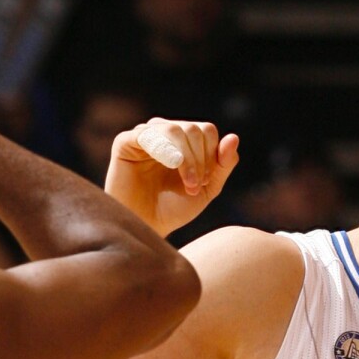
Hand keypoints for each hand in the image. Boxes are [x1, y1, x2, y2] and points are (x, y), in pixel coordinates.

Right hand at [105, 117, 239, 237]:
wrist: (147, 229)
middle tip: (195, 186)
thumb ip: (223, 165)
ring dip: (187, 158)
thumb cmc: (173, 211)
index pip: (206, 130)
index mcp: (183, 142)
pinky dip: (166, 150)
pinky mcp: (125, 142)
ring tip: (187, 185)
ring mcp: (144, 136)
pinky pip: (149, 134)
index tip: (205, 182)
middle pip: (193, 129)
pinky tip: (170, 166)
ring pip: (174, 129)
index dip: (212, 154)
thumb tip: (234, 137)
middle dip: (200, 159)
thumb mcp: (206, 189)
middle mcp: (163, 134)